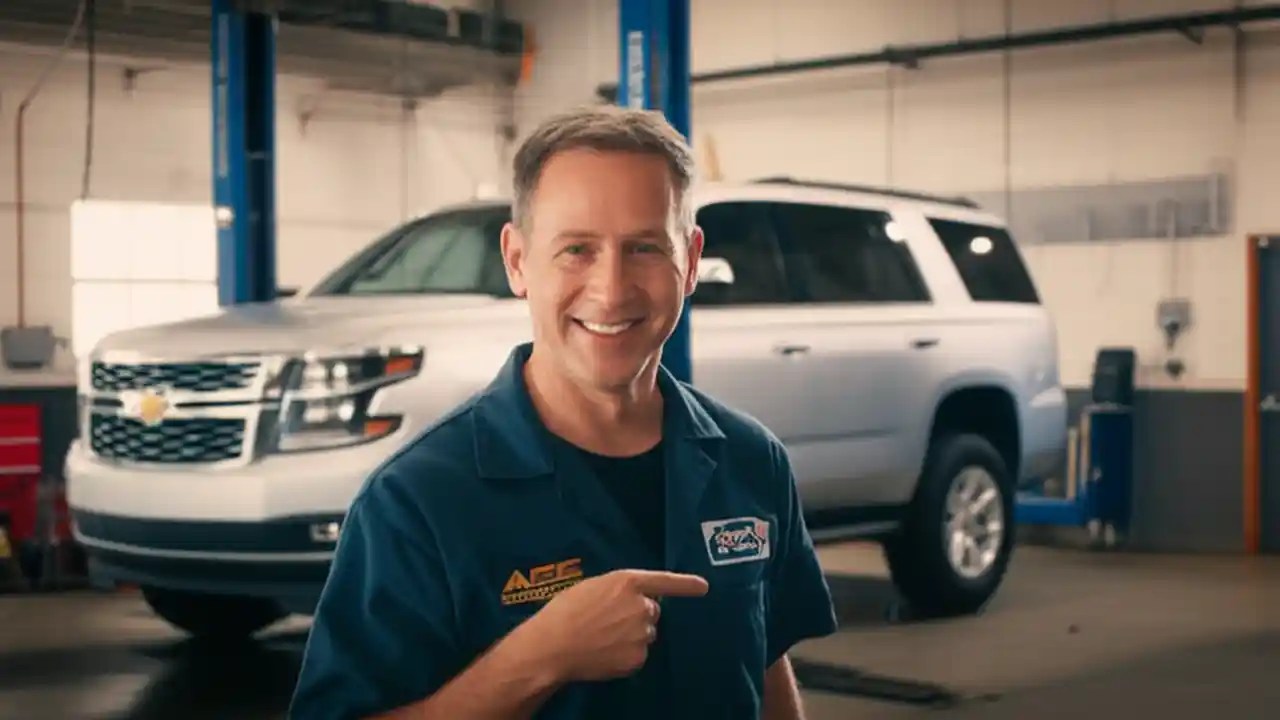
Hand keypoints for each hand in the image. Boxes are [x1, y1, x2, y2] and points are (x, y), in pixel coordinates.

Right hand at [526, 569, 708, 681]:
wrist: (553, 646)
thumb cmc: (564, 611)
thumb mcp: (591, 587)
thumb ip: (617, 590)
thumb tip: (628, 600)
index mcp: (627, 582)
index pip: (664, 581)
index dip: (686, 584)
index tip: (704, 587)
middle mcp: (641, 606)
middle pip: (651, 610)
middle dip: (637, 614)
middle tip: (609, 621)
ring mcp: (642, 633)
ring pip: (644, 633)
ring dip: (631, 635)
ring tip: (602, 638)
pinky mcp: (638, 657)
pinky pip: (638, 655)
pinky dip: (625, 655)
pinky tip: (604, 653)